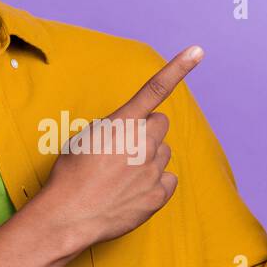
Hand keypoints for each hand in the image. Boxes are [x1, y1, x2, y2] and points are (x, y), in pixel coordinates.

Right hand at [37, 45, 203, 251]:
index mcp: (123, 124)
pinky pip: (168, 180)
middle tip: (125, 147)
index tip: (198, 51)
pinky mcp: (158, 195)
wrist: (68, 215)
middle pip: (161, 125)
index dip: (179, 68)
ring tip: (123, 173)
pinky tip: (134, 190)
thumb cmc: (70, 175)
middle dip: (148, 131)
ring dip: (150, 158)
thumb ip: (114, 127)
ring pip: (164, 153)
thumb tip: (129, 131)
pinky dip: (155, 183)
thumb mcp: (86, 137)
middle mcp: (143, 143)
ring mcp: (153, 170)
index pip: (154, 90)